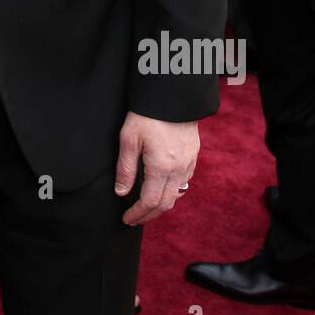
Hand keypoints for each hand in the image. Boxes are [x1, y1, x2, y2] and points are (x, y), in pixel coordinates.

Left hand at [114, 112, 198, 226]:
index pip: (150, 202)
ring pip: (177, 195)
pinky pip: (185, 181)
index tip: (126, 219)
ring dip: (161, 205)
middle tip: (134, 219)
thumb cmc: (147, 114)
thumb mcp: (129, 139)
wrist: (173, 95)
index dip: (137, 214)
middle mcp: (178, 169)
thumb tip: (121, 193)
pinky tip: (162, 188)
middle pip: (165, 204)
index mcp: (161, 167)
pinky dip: (173, 191)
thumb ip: (125, 168)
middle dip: (149, 215)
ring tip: (146, 207)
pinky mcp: (193, 155)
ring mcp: (189, 163)